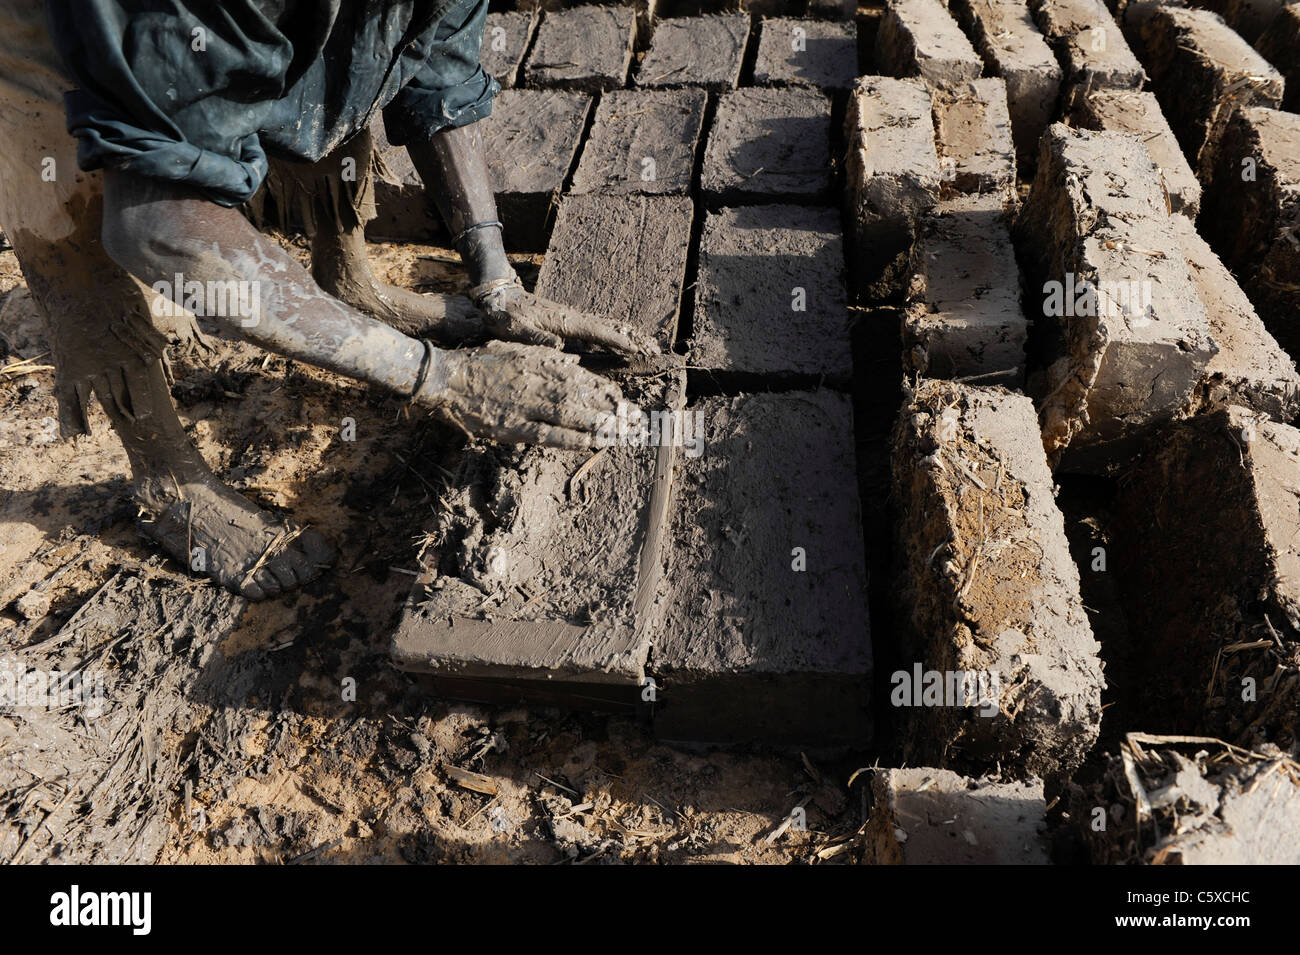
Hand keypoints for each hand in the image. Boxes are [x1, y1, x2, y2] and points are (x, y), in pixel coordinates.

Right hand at [412, 340, 628, 448]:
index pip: (580, 377)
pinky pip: (548, 434)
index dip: (604, 389)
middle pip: (582, 396)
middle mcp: (536, 381)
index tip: (622, 399)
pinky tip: (591, 442)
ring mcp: (526, 405)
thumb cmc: (481, 365)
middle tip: (633, 419)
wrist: (447, 379)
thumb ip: (545, 357)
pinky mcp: (513, 427)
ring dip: (599, 424)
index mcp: (538, 363)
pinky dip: (571, 438)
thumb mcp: (517, 352)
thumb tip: (574, 364)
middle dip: (610, 408)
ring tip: (622, 432)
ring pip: (571, 415)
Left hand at [470, 272, 659, 356]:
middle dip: (631, 338)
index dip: (616, 341)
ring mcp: (571, 319)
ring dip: (626, 336)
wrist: (498, 297)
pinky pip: (595, 329)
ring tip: (646, 346)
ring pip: (604, 327)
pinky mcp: (567, 321)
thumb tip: (556, 346)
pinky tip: (618, 343)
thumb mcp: (515, 329)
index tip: (636, 349)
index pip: (597, 332)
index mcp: (564, 322)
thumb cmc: (505, 316)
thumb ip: (535, 337)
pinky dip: (611, 335)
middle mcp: (572, 318)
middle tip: (654, 349)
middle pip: (608, 328)